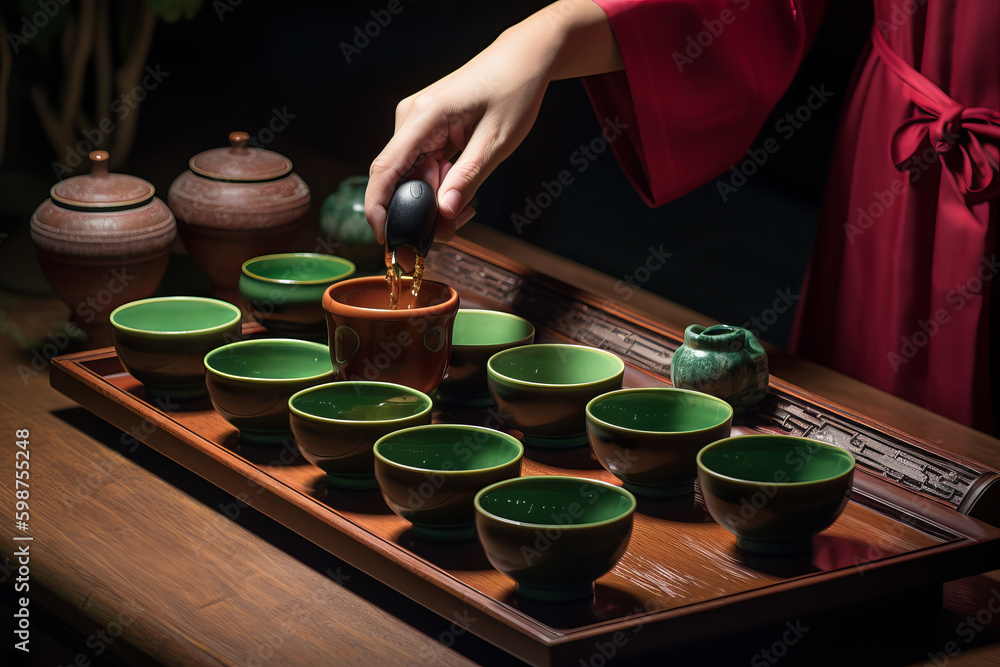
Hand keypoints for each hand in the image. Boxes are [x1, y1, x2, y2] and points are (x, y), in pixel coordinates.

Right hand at [365, 0, 621, 245]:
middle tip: (454, 231)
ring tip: (469, 208)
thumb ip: (467, 180)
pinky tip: (462, 190)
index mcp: (423, 116)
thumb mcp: (496, 142)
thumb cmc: (513, 92)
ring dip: (434, 201)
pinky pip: (423, 168)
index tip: (385, 241)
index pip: (385, 170)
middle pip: (398, 180)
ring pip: (412, 178)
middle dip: (420, 213)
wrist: (522, 59)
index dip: (378, 209)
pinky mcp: (425, 130)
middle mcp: (410, 118)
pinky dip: (439, 186)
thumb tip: (442, 216)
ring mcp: (415, 123)